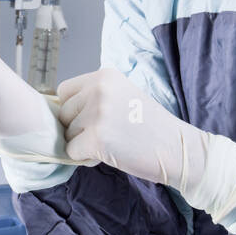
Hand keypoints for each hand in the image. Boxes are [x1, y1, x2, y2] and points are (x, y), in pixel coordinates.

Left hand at [57, 68, 186, 183]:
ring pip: (67, 134)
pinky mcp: (96, 139)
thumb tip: (59, 108)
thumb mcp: (122, 94)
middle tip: (107, 134)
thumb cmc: (150, 125)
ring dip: (83, 143)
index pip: (64, 91)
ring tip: (112, 143)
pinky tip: (108, 154)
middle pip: (63, 114)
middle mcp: (98, 90)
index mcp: (104, 76)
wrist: (176, 148)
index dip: (74, 109)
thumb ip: (95, 95)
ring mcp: (97, 114)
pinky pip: (71, 151)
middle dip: (78, 128)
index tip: (92, 118)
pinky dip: (85, 158)